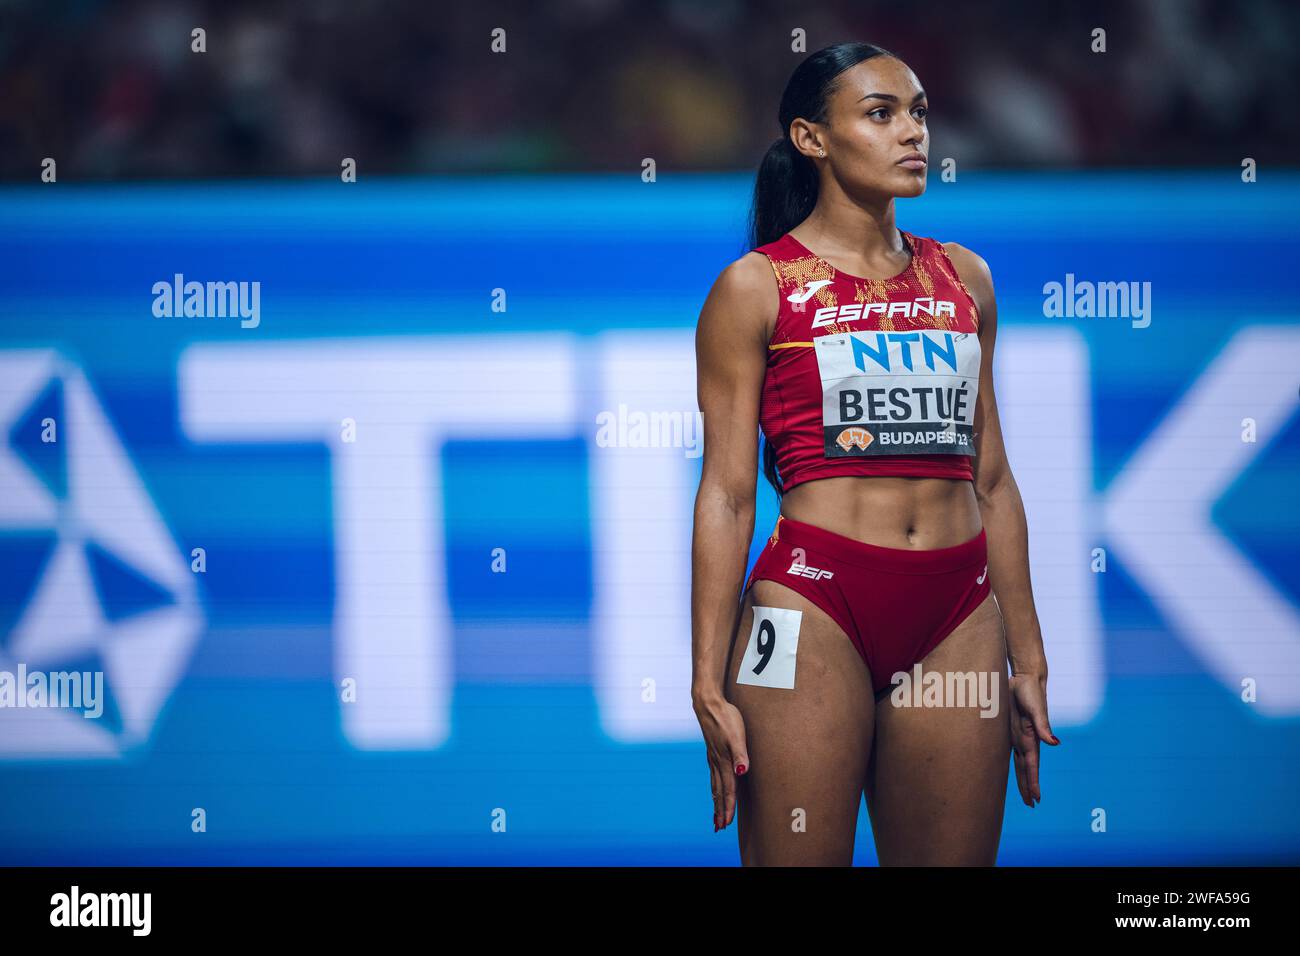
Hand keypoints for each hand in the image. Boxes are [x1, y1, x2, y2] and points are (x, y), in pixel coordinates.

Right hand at [694, 695, 749, 830]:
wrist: (708, 703)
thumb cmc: (726, 717)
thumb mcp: (737, 735)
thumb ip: (740, 754)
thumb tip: (741, 773)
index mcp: (724, 761)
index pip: (728, 789)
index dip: (728, 807)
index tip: (726, 823)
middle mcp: (716, 762)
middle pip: (719, 791)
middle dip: (720, 810)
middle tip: (719, 828)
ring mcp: (712, 757)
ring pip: (714, 785)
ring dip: (716, 802)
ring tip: (715, 815)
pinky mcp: (712, 752)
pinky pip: (713, 776)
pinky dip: (714, 788)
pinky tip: (714, 790)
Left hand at [1008, 669, 1057, 806]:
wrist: (1024, 679)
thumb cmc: (1031, 693)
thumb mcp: (1036, 709)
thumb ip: (1043, 726)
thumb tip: (1054, 743)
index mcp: (1031, 738)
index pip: (1032, 766)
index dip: (1033, 783)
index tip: (1036, 800)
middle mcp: (1025, 740)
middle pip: (1026, 769)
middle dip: (1028, 787)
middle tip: (1031, 805)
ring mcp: (1017, 735)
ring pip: (1018, 763)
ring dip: (1022, 779)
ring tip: (1025, 795)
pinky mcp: (1010, 729)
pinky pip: (1010, 750)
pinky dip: (1012, 763)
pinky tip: (1009, 769)